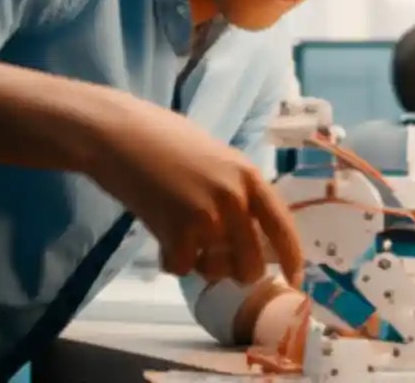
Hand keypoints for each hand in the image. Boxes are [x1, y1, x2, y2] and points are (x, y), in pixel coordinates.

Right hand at [88, 97, 304, 285]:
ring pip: (217, 270)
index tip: (294, 280)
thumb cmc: (165, 141)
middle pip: (251, 262)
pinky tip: (161, 236)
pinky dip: (171, 260)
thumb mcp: (218, 160)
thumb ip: (238, 192)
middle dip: (235, 271)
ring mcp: (207, 215)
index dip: (292, 258)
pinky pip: (183, 268)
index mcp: (249, 177)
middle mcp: (235, 198)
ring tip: (183, 237)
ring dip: (201, 264)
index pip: (282, 226)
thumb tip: (253, 235)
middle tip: (215, 259)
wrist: (120, 135)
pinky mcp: (177, 230)